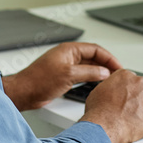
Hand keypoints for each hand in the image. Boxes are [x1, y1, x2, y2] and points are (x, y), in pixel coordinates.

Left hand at [1, 42, 121, 111]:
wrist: (23, 92)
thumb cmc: (39, 81)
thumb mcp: (68, 75)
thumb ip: (89, 73)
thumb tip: (104, 72)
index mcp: (69, 50)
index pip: (95, 49)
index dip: (109, 57)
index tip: (118, 67)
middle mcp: (68, 56)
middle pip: (93, 57)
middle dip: (106, 64)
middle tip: (117, 74)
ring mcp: (65, 66)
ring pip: (88, 67)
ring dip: (99, 72)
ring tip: (110, 80)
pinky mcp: (63, 77)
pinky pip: (82, 75)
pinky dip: (91, 78)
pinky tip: (96, 84)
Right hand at [79, 69, 142, 142]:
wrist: (104, 126)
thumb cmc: (99, 112)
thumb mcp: (98, 91)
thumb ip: (109, 87)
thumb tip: (110, 89)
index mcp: (125, 76)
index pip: (135, 78)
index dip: (133, 88)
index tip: (132, 94)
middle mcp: (140, 83)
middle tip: (140, 104)